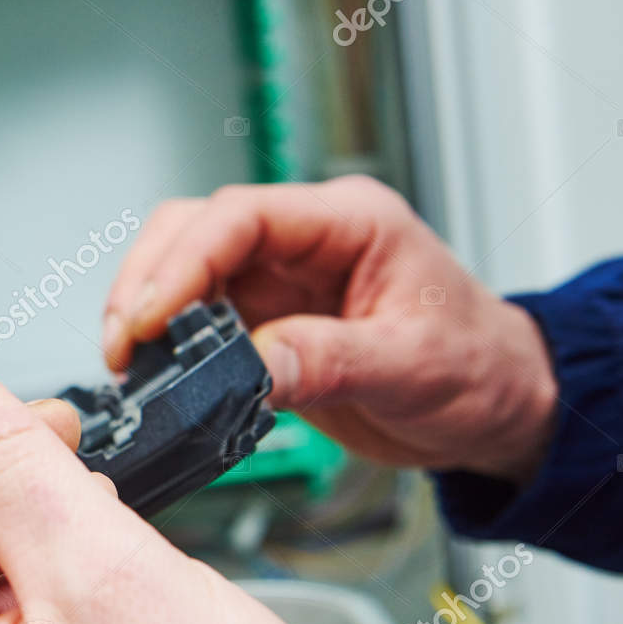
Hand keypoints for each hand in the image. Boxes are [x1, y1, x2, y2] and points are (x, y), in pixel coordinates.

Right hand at [103, 176, 558, 482]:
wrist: (498, 407)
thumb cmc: (479, 371)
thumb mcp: (412, 368)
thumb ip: (328, 362)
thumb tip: (252, 368)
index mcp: (350, 223)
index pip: (241, 216)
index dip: (183, 262)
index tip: (149, 318)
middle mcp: (306, 241)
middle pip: (193, 230)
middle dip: (146, 282)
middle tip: (123, 346)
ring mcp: (280, 280)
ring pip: (183, 269)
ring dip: (145, 312)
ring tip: (129, 365)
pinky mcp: (265, 321)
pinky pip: (196, 320)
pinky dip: (166, 345)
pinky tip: (156, 376)